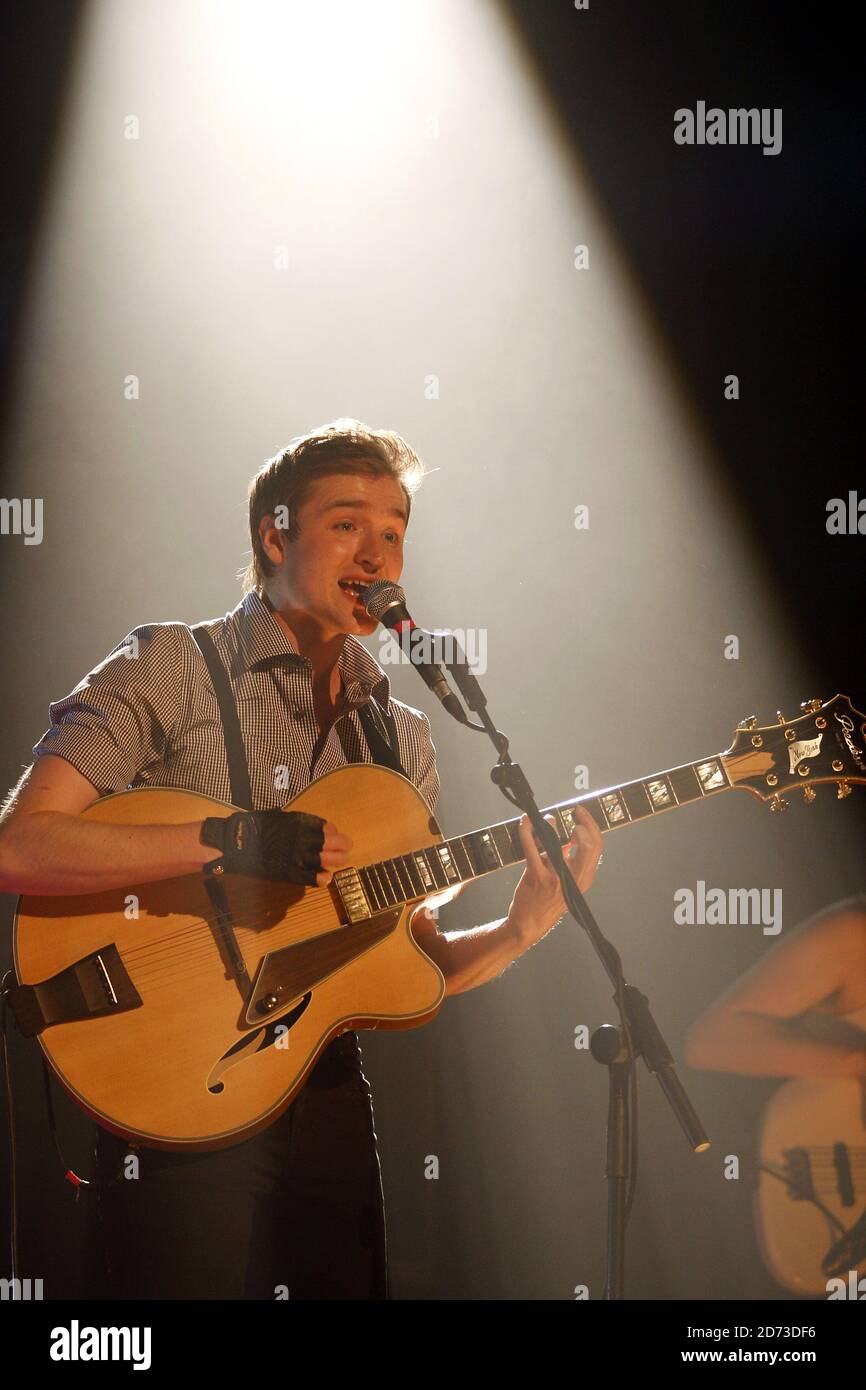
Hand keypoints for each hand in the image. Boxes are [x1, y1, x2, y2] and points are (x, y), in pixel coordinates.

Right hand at [201, 809, 352, 886]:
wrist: (234, 841)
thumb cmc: (252, 826)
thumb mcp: (274, 815)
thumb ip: (290, 820)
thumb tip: (303, 823)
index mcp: (296, 822)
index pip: (323, 826)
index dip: (333, 831)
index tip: (336, 833)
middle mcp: (298, 837)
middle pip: (328, 842)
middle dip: (342, 845)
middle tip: (349, 847)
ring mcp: (293, 855)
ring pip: (322, 858)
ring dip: (336, 860)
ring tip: (344, 861)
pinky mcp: (285, 871)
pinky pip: (306, 876)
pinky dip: (318, 878)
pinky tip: (326, 878)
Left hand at [507, 806, 603, 943]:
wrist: (529, 924)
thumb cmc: (548, 900)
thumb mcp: (568, 883)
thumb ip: (569, 860)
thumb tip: (564, 835)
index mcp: (584, 878)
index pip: (597, 847)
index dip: (592, 826)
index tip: (581, 815)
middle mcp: (574, 879)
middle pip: (589, 845)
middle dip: (584, 822)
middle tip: (575, 812)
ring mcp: (556, 878)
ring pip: (558, 843)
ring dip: (551, 825)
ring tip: (546, 818)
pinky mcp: (537, 877)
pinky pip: (532, 848)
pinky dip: (526, 832)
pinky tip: (525, 822)